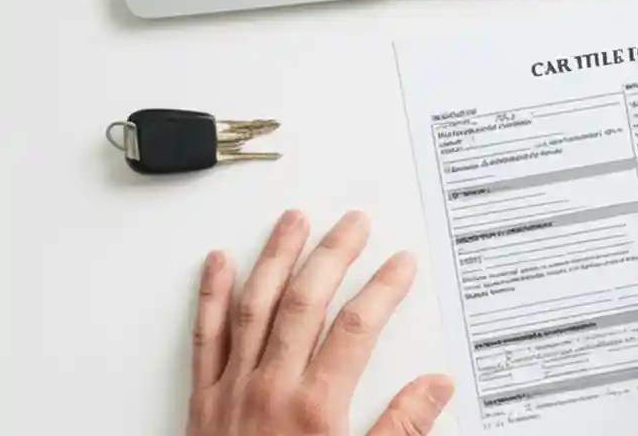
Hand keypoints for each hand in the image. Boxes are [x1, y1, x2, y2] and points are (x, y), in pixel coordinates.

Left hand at [187, 210, 453, 435]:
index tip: (401, 263)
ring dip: (276, 257)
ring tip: (293, 221)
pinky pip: (205, 336)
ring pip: (255, 305)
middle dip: (333, 254)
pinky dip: (210, 294)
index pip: (357, 327)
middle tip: (354, 222)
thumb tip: (436, 386)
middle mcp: (272, 388)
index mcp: (316, 408)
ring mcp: (232, 389)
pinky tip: (218, 262)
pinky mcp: (201, 400)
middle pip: (306, 302)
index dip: (383, 288)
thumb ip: (400, 429)